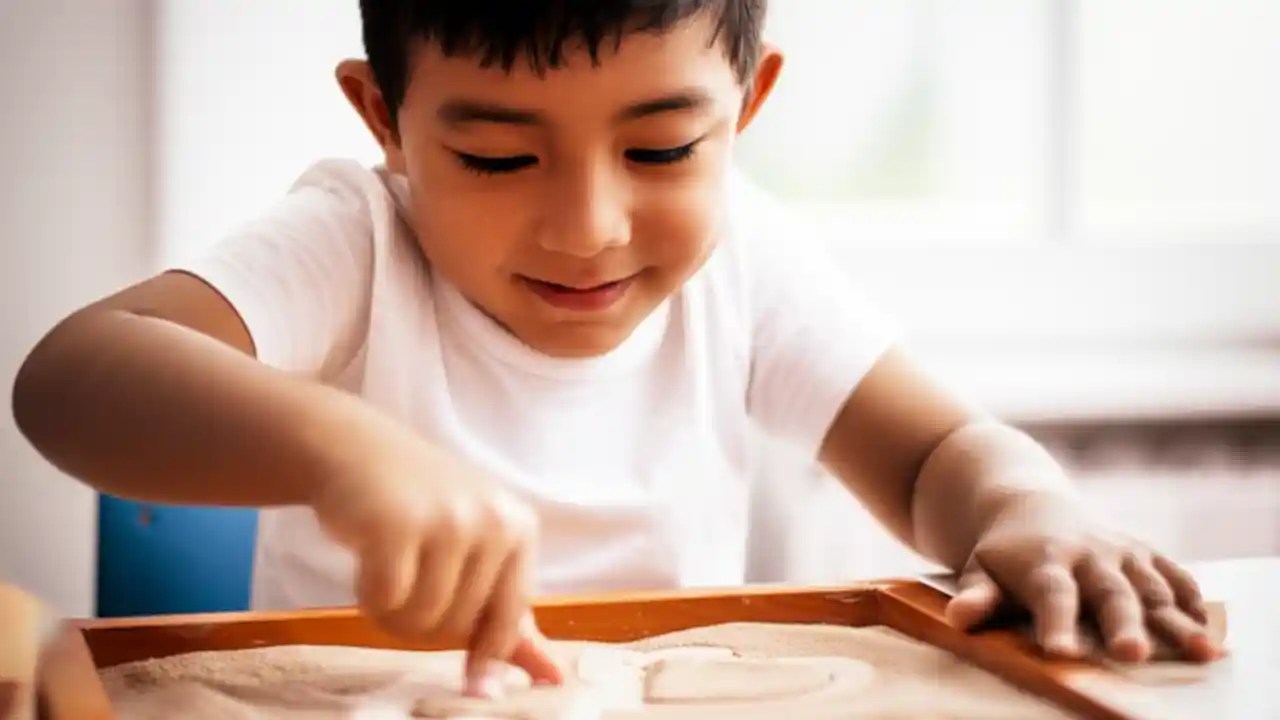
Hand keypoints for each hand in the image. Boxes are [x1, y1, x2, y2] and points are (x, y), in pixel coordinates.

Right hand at [309, 420, 562, 696]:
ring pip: (422, 619)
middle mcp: (491, 520)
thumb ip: (510, 616)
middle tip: (406, 580)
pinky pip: (385, 601)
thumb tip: (552, 675)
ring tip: (387, 567)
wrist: (355, 448)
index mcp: (519, 527)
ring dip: (392, 610)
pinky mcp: (397, 524)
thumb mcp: (475, 549)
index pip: (510, 617)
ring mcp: (446, 519)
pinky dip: (368, 595)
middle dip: (424, 620)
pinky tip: (366, 559)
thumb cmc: (419, 506)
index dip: (487, 656)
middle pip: (459, 625)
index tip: (475, 690)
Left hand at [945, 494, 1218, 662]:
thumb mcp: (980, 569)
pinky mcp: (1147, 552)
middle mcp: (1089, 554)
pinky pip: (1176, 576)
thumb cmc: (1003, 555)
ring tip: (1201, 652)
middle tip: (1132, 655)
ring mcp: (1122, 552)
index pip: (1051, 595)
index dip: (1057, 623)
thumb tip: (959, 618)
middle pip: (1109, 593)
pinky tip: (1207, 633)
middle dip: (1123, 624)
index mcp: (1044, 561)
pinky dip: (1193, 602)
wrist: (1028, 505)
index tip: (1060, 652)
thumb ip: (977, 595)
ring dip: (1177, 621)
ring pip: (1153, 588)